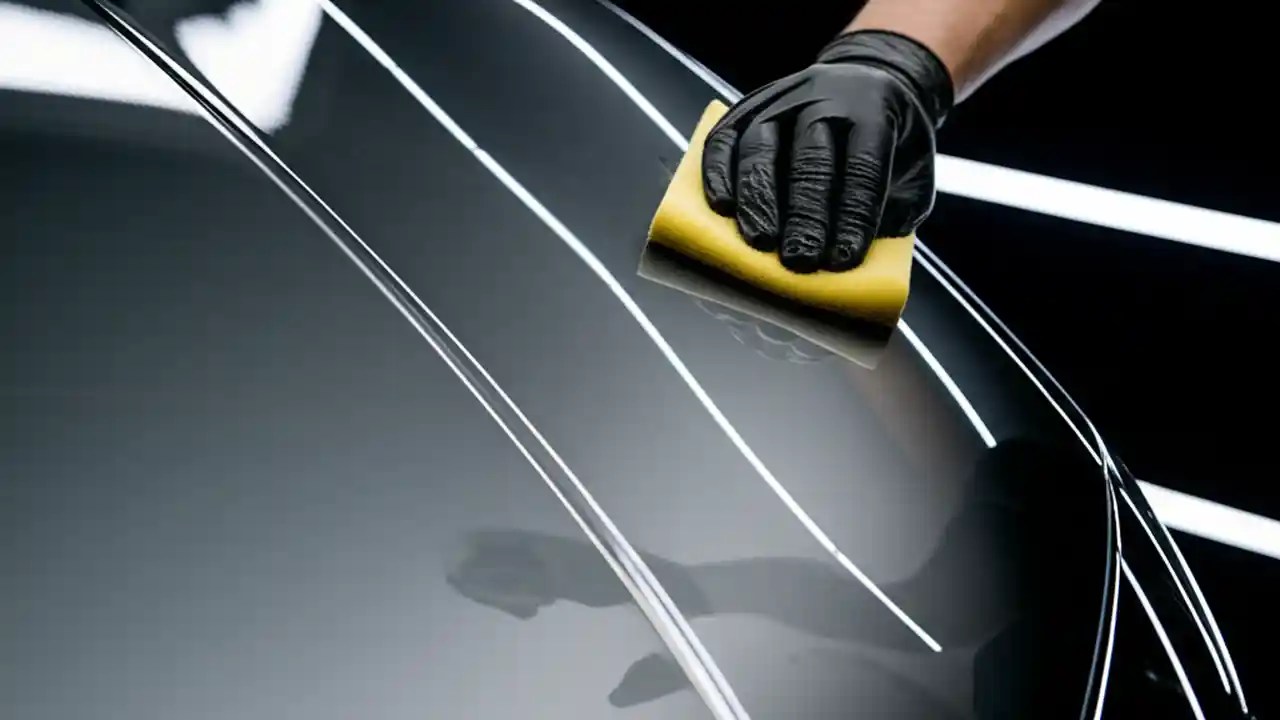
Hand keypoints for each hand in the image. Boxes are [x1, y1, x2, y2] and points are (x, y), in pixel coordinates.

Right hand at [702, 31, 952, 271]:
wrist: (865, 80)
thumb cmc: (888, 142)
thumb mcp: (912, 172)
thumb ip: (891, 213)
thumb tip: (851, 265)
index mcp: (873, 111)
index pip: (864, 165)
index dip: (854, 214)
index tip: (843, 260)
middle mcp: (823, 98)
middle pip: (810, 158)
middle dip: (804, 215)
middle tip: (800, 261)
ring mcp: (779, 100)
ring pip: (760, 146)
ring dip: (758, 199)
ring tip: (760, 243)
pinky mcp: (745, 108)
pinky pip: (724, 139)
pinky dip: (718, 174)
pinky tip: (722, 208)